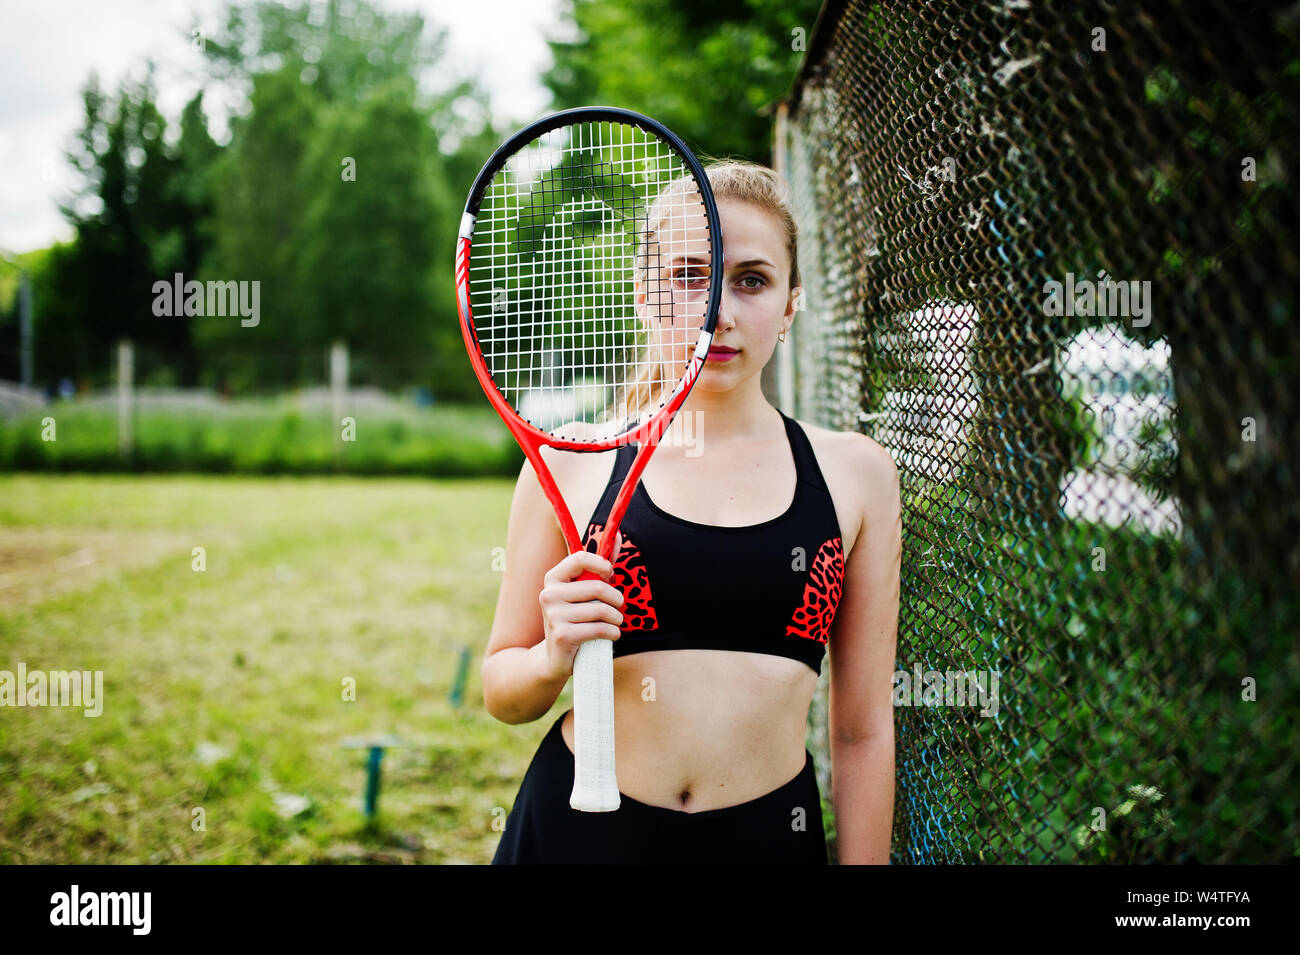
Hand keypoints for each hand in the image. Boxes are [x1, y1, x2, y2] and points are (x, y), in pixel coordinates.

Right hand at [537, 532, 624, 681]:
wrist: (554, 657)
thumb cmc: (574, 619)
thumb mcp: (582, 593)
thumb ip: (599, 568)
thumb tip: (620, 537)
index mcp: (553, 578)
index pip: (580, 558)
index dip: (602, 565)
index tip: (610, 576)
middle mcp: (549, 595)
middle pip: (597, 587)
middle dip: (616, 599)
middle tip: (619, 607)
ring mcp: (554, 616)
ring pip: (601, 610)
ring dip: (617, 619)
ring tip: (616, 623)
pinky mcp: (563, 636)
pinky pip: (599, 629)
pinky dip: (613, 632)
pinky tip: (612, 635)